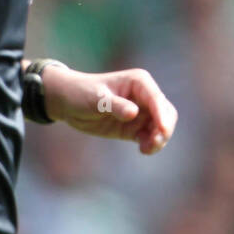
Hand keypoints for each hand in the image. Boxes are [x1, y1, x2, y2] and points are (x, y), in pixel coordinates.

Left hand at [43, 65, 177, 154]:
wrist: (67, 102)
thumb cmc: (81, 93)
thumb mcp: (96, 99)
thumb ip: (115, 105)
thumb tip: (134, 113)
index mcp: (139, 82)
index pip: (157, 99)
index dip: (162, 115)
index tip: (161, 131)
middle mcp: (144, 96)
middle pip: (166, 112)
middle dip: (164, 128)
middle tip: (154, 143)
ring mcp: (140, 112)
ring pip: (161, 126)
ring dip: (159, 138)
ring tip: (146, 149)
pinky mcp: (134, 127)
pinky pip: (150, 136)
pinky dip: (151, 144)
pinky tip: (143, 150)